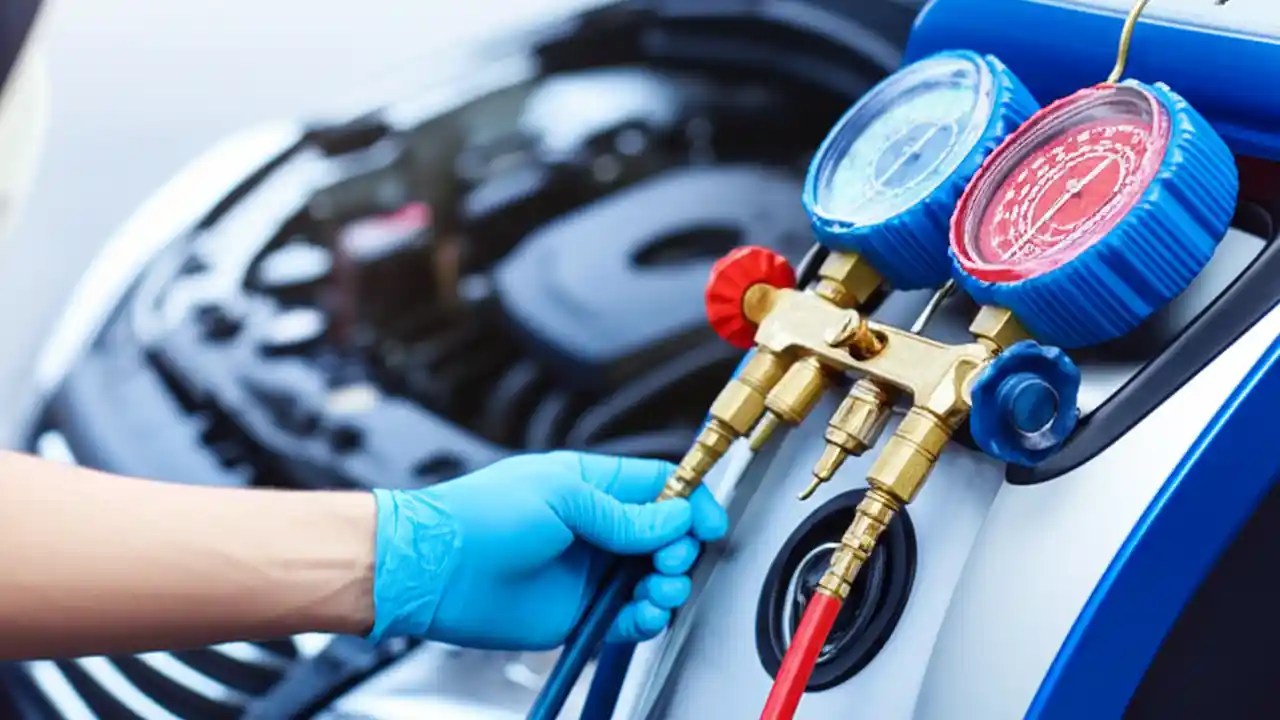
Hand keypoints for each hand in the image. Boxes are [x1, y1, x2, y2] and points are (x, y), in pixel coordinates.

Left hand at [368, 451, 727, 649]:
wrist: (436, 571)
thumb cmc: (480, 517)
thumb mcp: (560, 497)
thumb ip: (622, 515)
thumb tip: (673, 520)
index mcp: (591, 484)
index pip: (659, 486)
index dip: (690, 502)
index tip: (708, 522)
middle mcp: (595, 526)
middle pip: (664, 536)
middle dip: (680, 548)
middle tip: (671, 559)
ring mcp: (589, 570)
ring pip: (652, 578)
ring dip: (667, 585)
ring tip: (658, 589)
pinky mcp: (580, 611)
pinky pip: (628, 616)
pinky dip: (646, 618)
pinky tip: (645, 613)